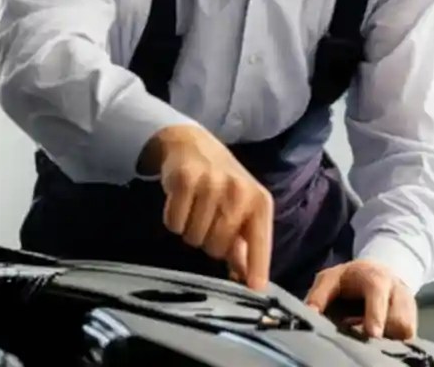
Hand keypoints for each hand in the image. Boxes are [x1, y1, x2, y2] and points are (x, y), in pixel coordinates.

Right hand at [143, 124, 273, 290]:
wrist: (194, 145)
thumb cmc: (223, 184)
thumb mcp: (242, 210)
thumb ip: (245, 245)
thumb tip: (246, 279)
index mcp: (259, 202)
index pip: (260, 241)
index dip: (257, 267)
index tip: (256, 288)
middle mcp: (239, 192)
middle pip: (217, 247)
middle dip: (209, 243)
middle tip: (208, 222)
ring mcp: (212, 184)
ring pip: (194, 237)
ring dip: (190, 231)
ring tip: (195, 210)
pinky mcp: (185, 179)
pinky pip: (174, 224)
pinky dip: (173, 220)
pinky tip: (181, 203)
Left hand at [304, 260, 416, 339]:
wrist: (378, 272)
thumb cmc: (349, 279)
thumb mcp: (330, 279)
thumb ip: (319, 296)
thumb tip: (309, 315)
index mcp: (376, 278)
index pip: (379, 294)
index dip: (376, 315)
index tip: (372, 334)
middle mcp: (397, 292)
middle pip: (399, 319)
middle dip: (384, 334)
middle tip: (364, 343)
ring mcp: (409, 309)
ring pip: (406, 332)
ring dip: (387, 341)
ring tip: (368, 341)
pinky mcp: (412, 324)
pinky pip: (408, 340)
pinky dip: (393, 345)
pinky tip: (379, 345)